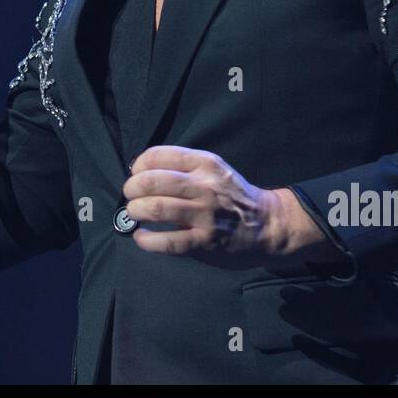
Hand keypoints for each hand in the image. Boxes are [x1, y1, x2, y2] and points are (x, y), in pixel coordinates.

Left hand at [122, 145, 334, 268]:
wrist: (267, 224)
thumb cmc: (232, 195)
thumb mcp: (213, 170)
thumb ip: (184, 169)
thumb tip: (141, 172)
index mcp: (205, 163)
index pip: (159, 155)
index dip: (139, 165)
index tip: (136, 174)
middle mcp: (204, 186)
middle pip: (152, 181)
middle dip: (132, 189)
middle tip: (130, 196)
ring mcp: (205, 214)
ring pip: (156, 208)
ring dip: (136, 211)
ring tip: (134, 214)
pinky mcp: (204, 241)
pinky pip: (167, 241)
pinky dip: (147, 240)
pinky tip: (142, 237)